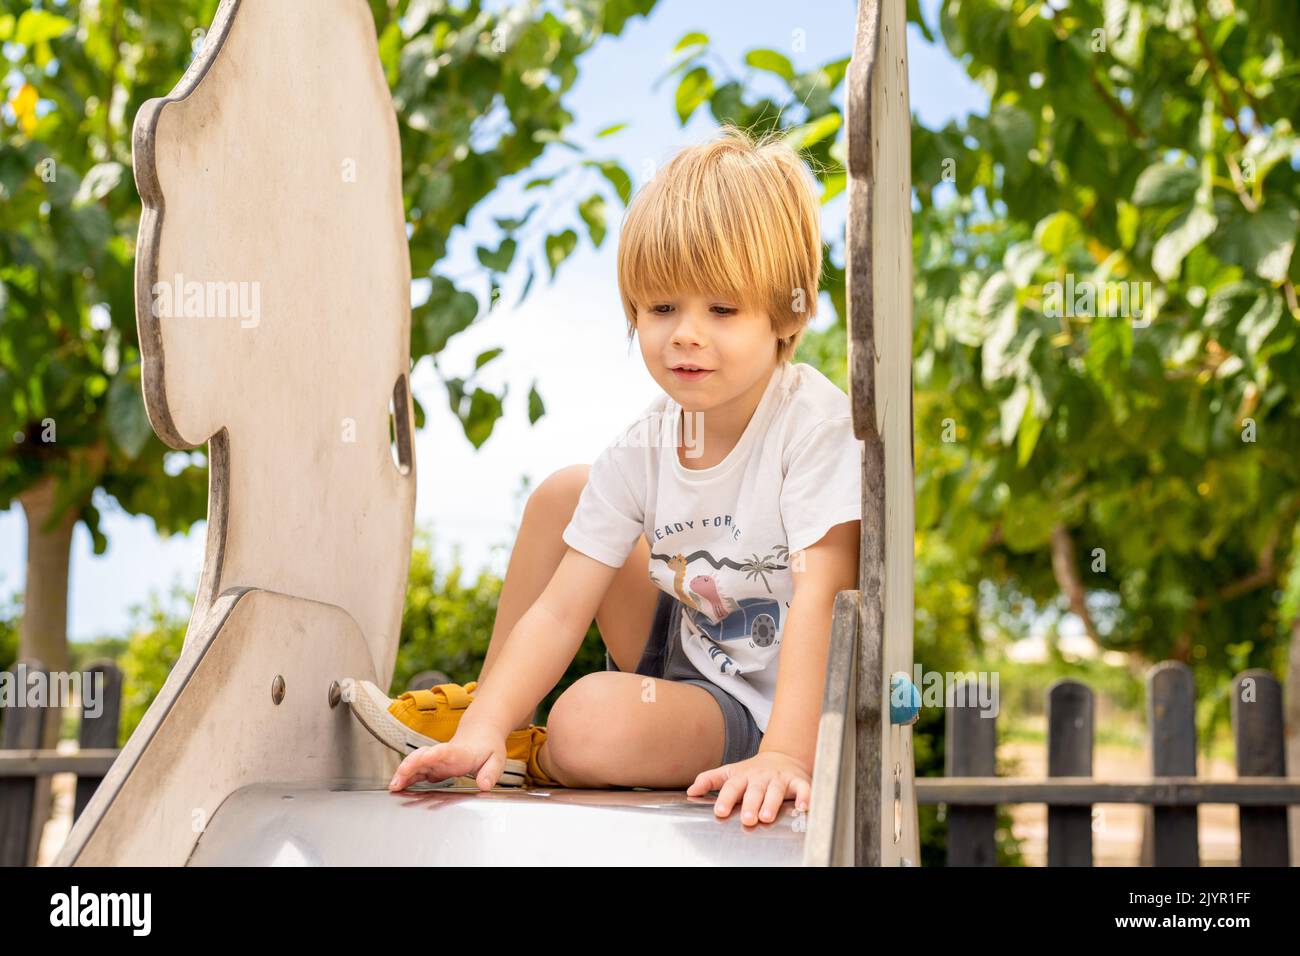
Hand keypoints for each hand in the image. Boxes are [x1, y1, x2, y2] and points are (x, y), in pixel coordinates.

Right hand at [388, 722, 509, 792]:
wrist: (480, 735)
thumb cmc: (488, 748)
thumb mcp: (497, 760)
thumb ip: (491, 773)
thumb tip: (484, 785)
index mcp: (460, 753)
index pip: (445, 752)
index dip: (434, 755)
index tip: (425, 758)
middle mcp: (444, 754)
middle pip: (424, 756)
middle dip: (410, 765)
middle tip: (400, 777)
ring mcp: (436, 759)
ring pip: (416, 762)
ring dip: (403, 773)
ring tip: (394, 786)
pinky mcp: (431, 766)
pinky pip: (416, 771)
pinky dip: (405, 778)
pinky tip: (396, 787)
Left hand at [686, 750, 811, 825]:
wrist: (783, 758)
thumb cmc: (753, 772)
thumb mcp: (730, 773)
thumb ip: (709, 780)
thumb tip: (690, 791)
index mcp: (743, 776)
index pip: (732, 787)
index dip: (726, 798)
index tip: (719, 811)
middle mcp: (761, 777)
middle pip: (755, 790)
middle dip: (751, 804)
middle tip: (747, 819)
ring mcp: (780, 779)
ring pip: (776, 790)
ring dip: (772, 803)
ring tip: (767, 816)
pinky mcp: (798, 781)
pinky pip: (803, 789)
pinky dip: (804, 797)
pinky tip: (802, 807)